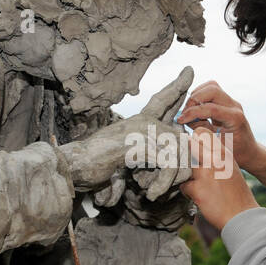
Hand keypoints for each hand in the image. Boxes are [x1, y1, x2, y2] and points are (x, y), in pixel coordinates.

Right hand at [61, 67, 193, 198]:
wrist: (76, 166)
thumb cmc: (96, 165)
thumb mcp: (126, 160)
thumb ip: (145, 161)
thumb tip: (165, 172)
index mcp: (138, 120)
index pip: (163, 99)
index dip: (177, 86)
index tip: (189, 70)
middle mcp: (142, 120)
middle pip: (180, 131)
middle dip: (185, 158)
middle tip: (176, 174)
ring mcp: (142, 129)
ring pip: (179, 150)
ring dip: (171, 177)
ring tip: (155, 193)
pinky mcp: (140, 143)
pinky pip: (168, 163)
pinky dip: (163, 182)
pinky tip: (152, 193)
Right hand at [174, 80, 264, 175]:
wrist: (248, 151)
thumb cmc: (234, 153)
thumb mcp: (216, 148)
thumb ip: (201, 133)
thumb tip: (183, 122)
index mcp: (235, 118)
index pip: (211, 108)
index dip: (192, 113)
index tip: (179, 121)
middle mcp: (235, 106)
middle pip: (212, 89)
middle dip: (194, 99)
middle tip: (184, 114)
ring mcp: (231, 102)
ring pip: (211, 86)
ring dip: (196, 96)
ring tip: (189, 112)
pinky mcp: (226, 101)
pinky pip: (211, 90)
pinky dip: (199, 97)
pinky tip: (194, 110)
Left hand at [180, 125, 257, 231]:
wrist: (243, 215)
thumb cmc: (236, 193)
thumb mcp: (230, 168)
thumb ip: (216, 157)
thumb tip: (196, 150)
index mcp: (224, 153)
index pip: (201, 132)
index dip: (193, 138)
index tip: (192, 147)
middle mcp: (214, 159)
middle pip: (188, 143)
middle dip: (185, 153)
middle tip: (189, 166)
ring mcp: (206, 173)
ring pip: (183, 166)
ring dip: (187, 176)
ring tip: (199, 186)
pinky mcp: (198, 189)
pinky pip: (183, 186)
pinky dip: (188, 192)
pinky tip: (200, 197)